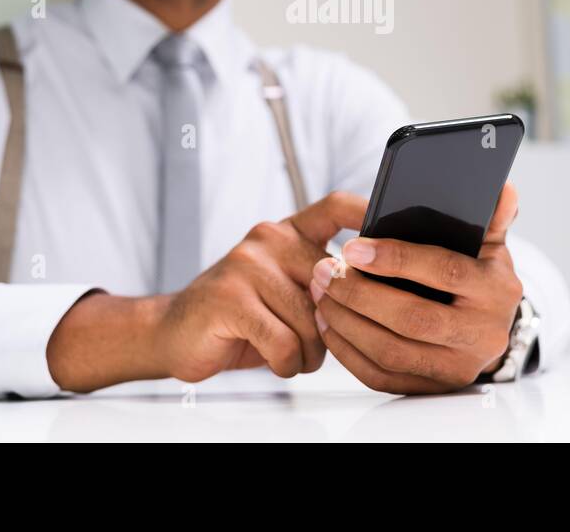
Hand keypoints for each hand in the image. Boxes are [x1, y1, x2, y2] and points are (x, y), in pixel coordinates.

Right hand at [155, 191, 367, 381]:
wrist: (175, 331)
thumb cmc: (243, 315)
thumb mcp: (286, 287)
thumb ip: (323, 280)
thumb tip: (380, 287)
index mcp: (287, 231)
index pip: (335, 206)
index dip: (367, 213)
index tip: (394, 229)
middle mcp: (268, 238)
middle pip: (335, 286)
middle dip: (332, 327)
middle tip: (311, 341)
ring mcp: (246, 264)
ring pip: (311, 319)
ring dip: (307, 352)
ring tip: (287, 351)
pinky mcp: (230, 298)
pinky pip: (284, 342)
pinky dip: (285, 362)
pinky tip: (272, 359)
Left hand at [310, 182, 523, 393]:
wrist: (489, 330)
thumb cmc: (480, 278)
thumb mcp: (489, 245)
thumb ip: (490, 216)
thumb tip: (502, 189)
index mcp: (497, 290)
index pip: (445, 271)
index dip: (396, 259)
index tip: (352, 248)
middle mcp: (483, 334)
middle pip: (413, 319)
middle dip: (360, 294)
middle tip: (325, 272)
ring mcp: (458, 367)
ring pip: (392, 351)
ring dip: (347, 323)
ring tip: (320, 294)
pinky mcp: (433, 388)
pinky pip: (382, 377)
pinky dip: (349, 353)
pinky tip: (329, 325)